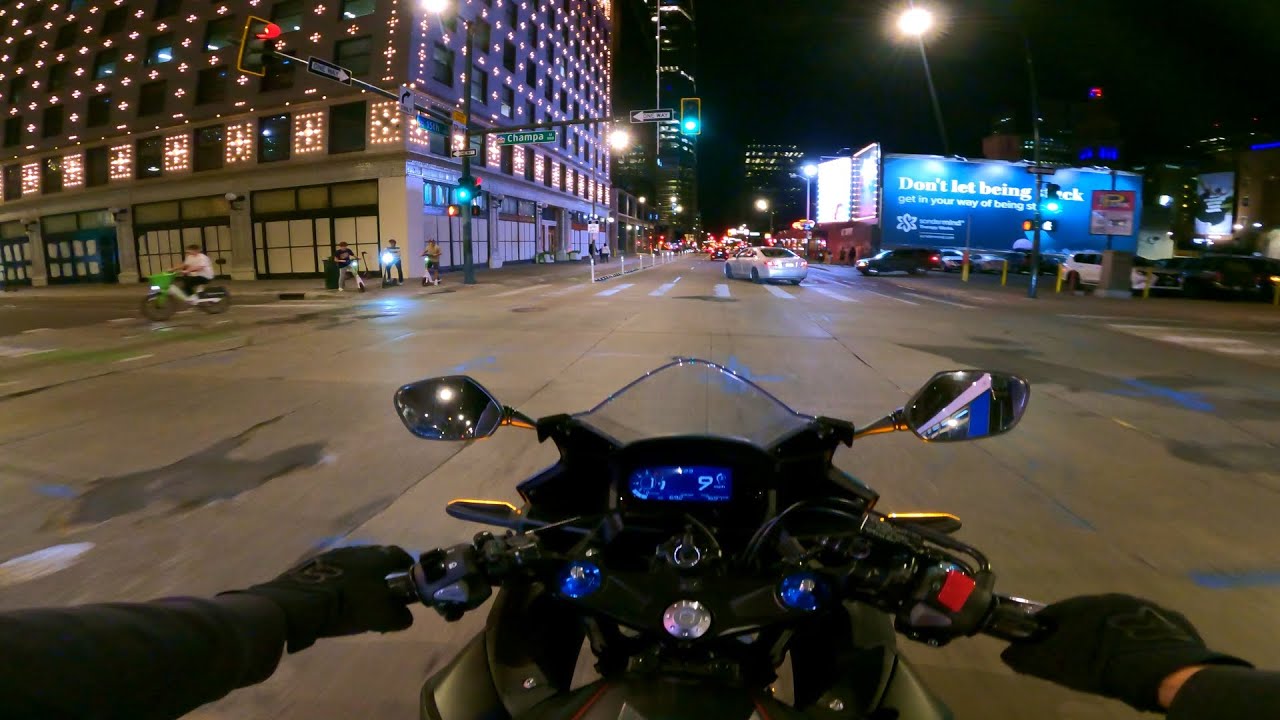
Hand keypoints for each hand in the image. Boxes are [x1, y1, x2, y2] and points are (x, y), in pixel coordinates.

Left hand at [229, 545, 414, 651]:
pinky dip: (339, 581)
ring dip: (359, 576)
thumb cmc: (348, 605)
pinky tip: (336, 596)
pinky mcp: (311, 566)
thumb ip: (400, 616)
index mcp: (378, 558)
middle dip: (383, 571)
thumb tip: (406, 616)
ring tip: (359, 593)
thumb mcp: (382, 617)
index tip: (410, 575)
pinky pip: (333, 571)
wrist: (299, 603)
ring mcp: (332, 556)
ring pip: (353, 563)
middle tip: (386, 587)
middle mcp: (357, 550)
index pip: (399, 555)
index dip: (407, 565)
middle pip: (376, 557)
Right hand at [1000, 594, 1249, 711]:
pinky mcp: (1169, 620)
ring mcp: (1142, 606)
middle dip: (1082, 632)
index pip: (1053, 614)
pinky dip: (1141, 641)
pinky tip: (1142, 660)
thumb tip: (1007, 654)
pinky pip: (1149, 629)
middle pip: (1087, 615)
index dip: (1047, 631)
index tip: (1047, 648)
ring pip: (1119, 620)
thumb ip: (1028, 658)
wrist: (1159, 667)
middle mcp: (1109, 598)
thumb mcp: (1056, 666)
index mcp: (1079, 605)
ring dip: (1113, 635)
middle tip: (1083, 658)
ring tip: (1114, 660)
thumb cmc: (1098, 663)